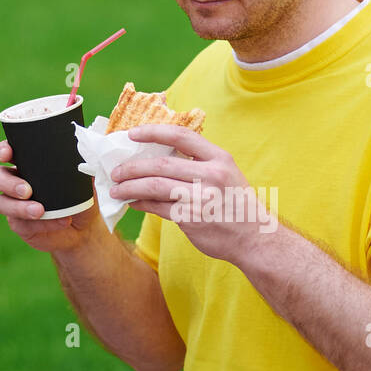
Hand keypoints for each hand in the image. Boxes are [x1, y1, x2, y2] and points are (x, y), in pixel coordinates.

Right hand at [0, 140, 98, 251]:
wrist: (84, 229)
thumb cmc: (80, 199)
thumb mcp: (85, 182)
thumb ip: (83, 168)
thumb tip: (86, 157)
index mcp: (27, 165)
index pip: (7, 152)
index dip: (2, 151)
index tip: (7, 154)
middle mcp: (15, 182)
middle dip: (8, 182)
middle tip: (27, 191)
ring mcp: (14, 204)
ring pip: (2, 203)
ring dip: (20, 207)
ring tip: (40, 211)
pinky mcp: (19, 224)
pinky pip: (20, 223)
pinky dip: (40, 223)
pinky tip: (59, 223)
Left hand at [108, 124, 277, 263]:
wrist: (254, 238)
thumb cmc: (236, 204)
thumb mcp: (226, 174)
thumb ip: (198, 163)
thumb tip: (157, 159)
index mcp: (219, 158)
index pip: (181, 136)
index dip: (153, 132)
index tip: (132, 134)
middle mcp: (211, 175)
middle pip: (161, 164)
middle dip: (132, 167)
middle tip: (116, 170)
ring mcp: (200, 198)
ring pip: (154, 186)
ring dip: (130, 187)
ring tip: (116, 188)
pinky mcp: (190, 219)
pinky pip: (158, 208)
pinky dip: (141, 203)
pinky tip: (132, 202)